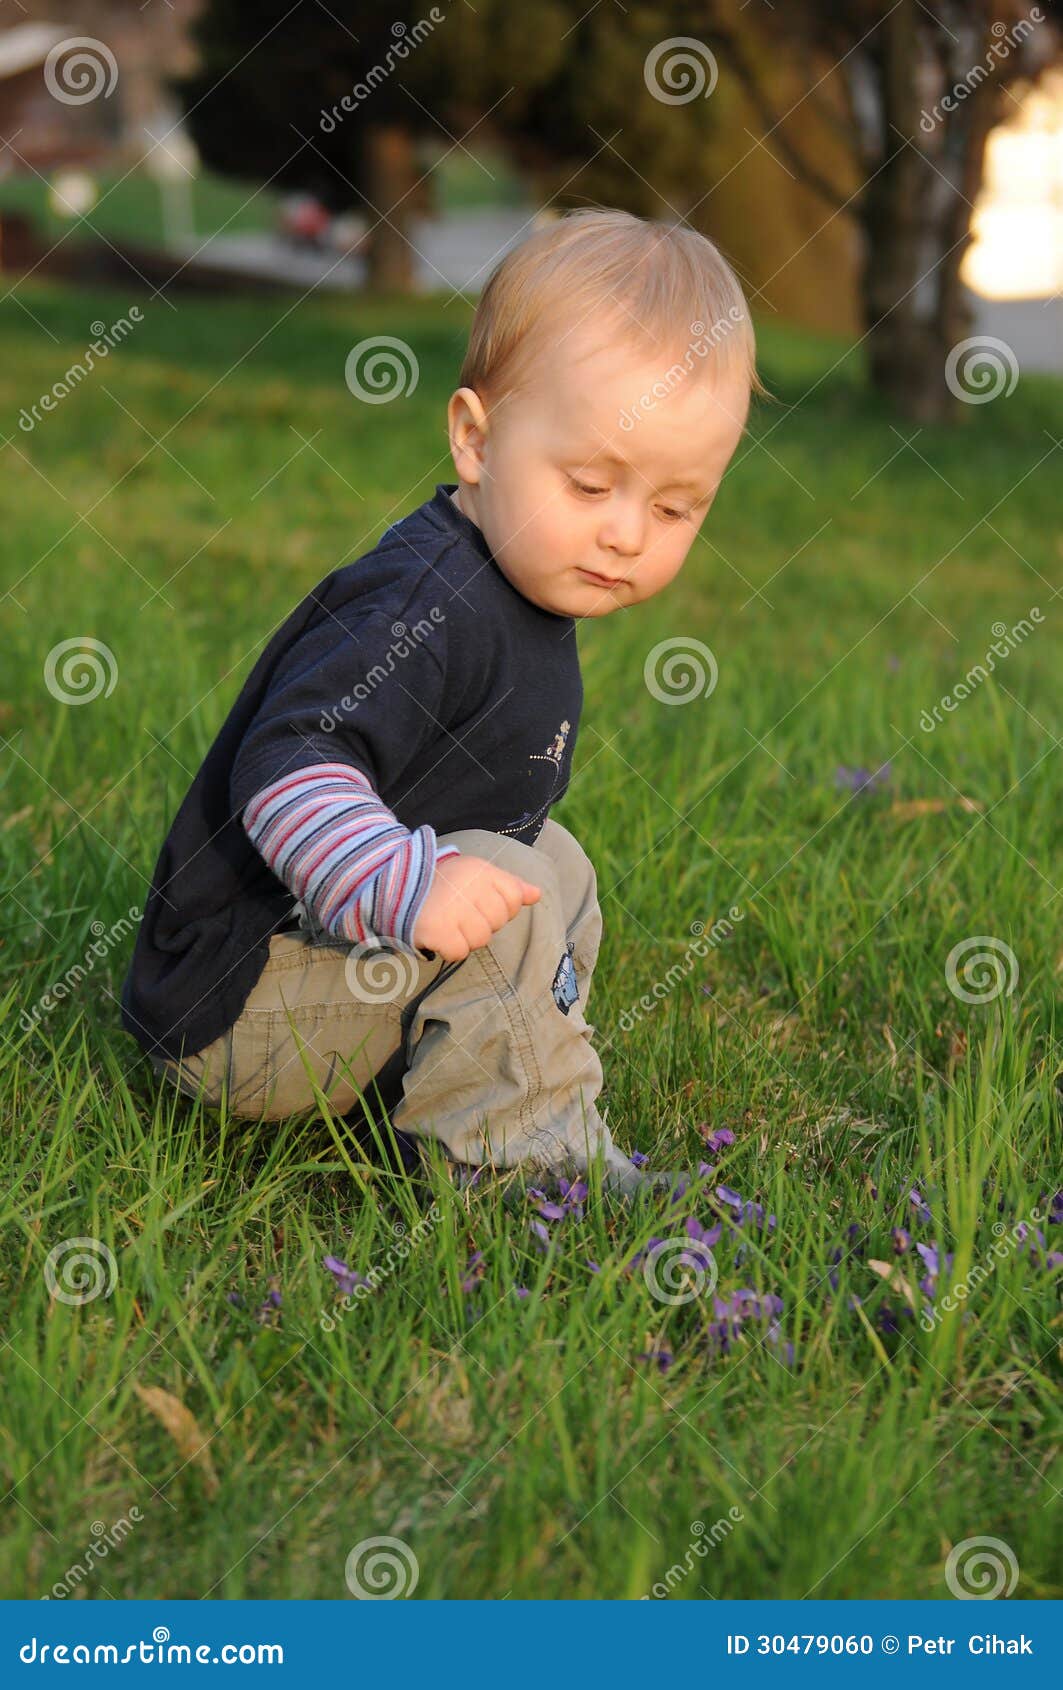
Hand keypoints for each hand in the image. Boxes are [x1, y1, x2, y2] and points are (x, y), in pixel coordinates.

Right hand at [412, 854, 540, 962]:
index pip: (514, 898)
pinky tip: (439, 935)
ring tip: (449, 923)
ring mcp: (453, 909)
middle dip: (481, 923)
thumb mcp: (476, 875)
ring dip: (465, 938)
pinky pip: (460, 952)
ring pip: (481, 940)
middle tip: (459, 912)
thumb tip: (537, 895)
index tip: (479, 902)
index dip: (501, 907)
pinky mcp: (438, 930)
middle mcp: (469, 886)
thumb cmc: (442, 883)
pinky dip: (450, 949)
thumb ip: (510, 885)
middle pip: (498, 922)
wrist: (393, 887)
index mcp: (481, 870)